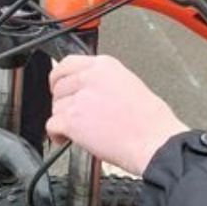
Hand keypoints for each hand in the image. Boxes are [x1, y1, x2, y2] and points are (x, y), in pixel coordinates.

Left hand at [47, 55, 188, 176]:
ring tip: (77, 129)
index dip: (59, 77)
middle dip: (63, 101)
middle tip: (71, 112)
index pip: (68, 63)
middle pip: (59, 86)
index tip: (58, 85)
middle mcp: (89, 78)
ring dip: (62, 119)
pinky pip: (51, 126)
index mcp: (104, 66)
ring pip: (55, 107)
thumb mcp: (129, 84)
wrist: (154, 142)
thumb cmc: (151, 121)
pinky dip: (56, 135)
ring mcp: (79, 99)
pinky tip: (65, 138)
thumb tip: (88, 89)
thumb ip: (104, 82)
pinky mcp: (72, 121)